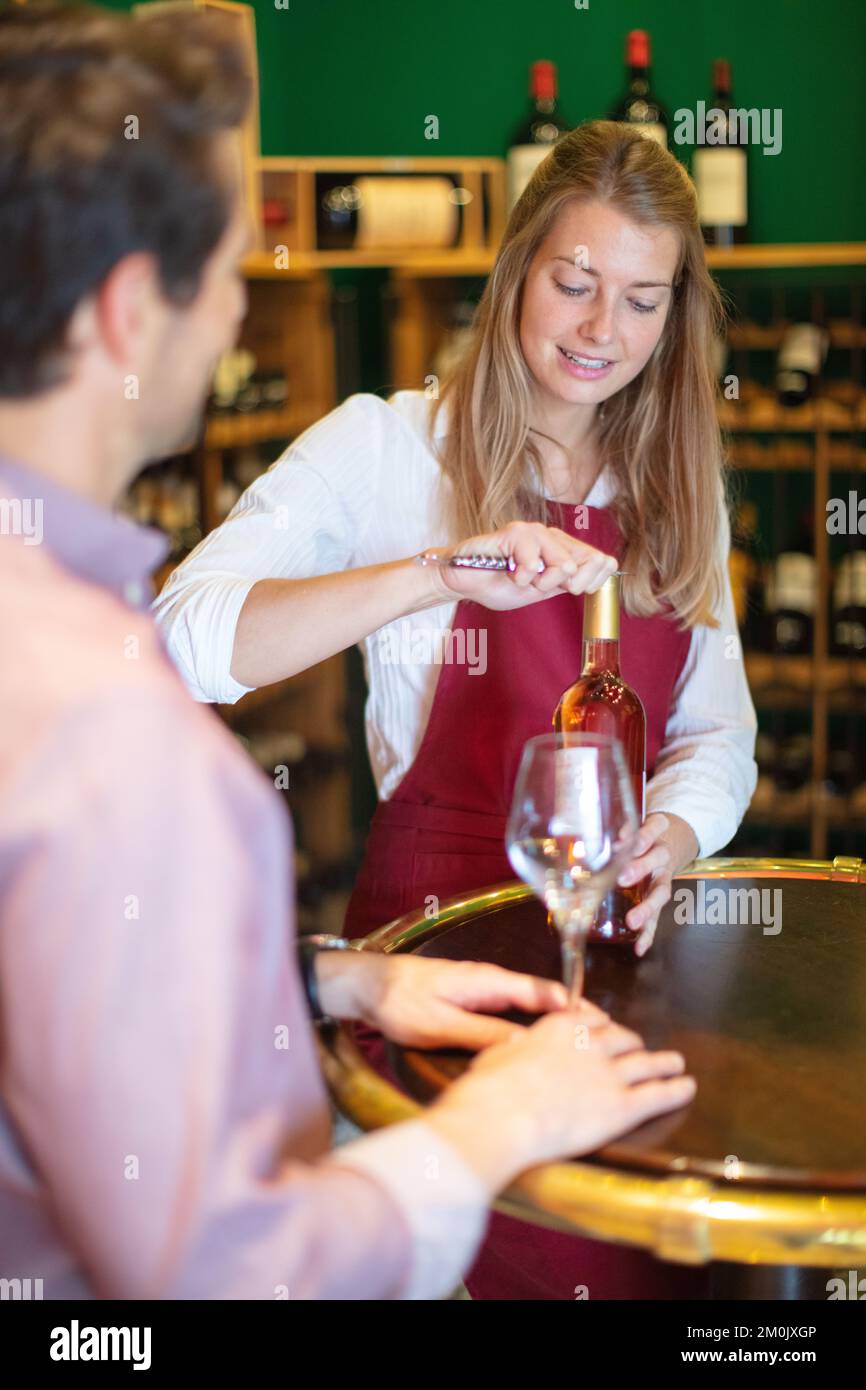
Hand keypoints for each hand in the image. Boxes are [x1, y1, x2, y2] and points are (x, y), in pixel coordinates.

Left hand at [318, 951, 586, 1047]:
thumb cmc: (400, 1003)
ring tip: (585, 1043)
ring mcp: (485, 987)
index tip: (602, 1027)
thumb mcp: (441, 1025)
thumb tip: (524, 1047)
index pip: (544, 992)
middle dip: (575, 1015)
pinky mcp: (476, 997)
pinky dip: (536, 1020)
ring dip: (557, 1019)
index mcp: (489, 981)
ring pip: (531, 1003)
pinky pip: (515, 1007)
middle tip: (607, 1039)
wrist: (368, 985)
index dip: (575, 1009)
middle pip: (544, 996)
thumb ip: (482, 1034)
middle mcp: (492, 979)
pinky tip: (544, 1040)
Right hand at [424, 521, 617, 611]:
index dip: (591, 582)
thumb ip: (569, 582)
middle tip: (534, 584)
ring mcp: (535, 531)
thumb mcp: (543, 590)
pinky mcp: (515, 532)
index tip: (567, 589)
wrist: (465, 582)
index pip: (602, 561)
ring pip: (563, 565)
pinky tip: (508, 571)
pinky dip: (520, 577)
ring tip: (518, 577)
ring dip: (538, 582)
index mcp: (563, 548)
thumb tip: (604, 569)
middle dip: (560, 585)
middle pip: (585, 565)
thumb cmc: (499, 583)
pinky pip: (534, 563)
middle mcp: (553, 535)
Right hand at [427, 1007, 695, 1184]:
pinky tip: (688, 1088)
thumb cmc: (490, 1087)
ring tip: (677, 1063)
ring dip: (664, 1062)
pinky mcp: (622, 1106)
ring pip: (646, 1063)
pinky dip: (676, 1090)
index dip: (604, 1028)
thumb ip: (518, 1048)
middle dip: (634, 1044)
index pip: (593, 1020)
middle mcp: (591, 1044)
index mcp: (560, 1027)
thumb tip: (518, 1048)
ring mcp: (610, 1074)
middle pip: (623, 1038)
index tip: (608, 1033)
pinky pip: (658, 1094)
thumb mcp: (499, 1053)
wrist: (503, 1116)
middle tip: (640, 1051)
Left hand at [617, 812, 698, 956]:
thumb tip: (612, 839)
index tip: (627, 841)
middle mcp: (662, 857)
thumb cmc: (646, 837)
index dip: (643, 835)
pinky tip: (639, 948)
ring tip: (634, 922)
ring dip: (647, 908)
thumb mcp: (638, 827)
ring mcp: (663, 879)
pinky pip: (657, 918)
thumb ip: (625, 829)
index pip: (654, 829)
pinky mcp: (658, 899)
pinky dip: (648, 934)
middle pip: (658, 860)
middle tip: (624, 878)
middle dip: (641, 868)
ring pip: (660, 893)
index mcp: (656, 835)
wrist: (670, 845)